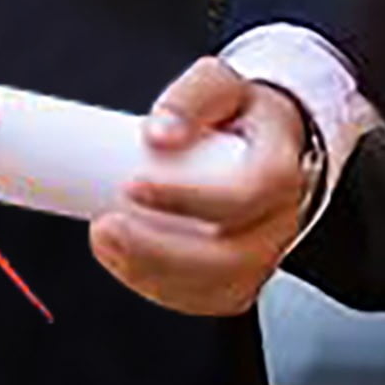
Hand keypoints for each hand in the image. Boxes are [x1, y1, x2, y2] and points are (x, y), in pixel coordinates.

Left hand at [88, 56, 309, 316]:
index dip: (189, 199)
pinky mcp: (242, 276)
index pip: (247, 195)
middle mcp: (281, 221)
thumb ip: (189, 98)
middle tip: (105, 226)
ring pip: (219, 289)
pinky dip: (162, 290)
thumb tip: (158, 135)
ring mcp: (265, 255)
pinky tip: (123, 263)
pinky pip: (208, 300)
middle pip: (233, 258)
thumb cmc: (238, 111)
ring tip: (103, 240)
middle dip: (161, 252)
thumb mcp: (217, 84)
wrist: (262, 138)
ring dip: (153, 275)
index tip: (132, 185)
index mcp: (280, 169)